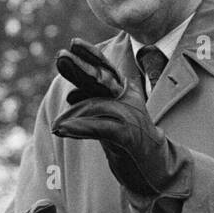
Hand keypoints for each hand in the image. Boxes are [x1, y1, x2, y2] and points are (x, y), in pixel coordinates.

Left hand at [51, 42, 185, 210]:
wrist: (157, 168)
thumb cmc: (129, 142)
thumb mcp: (109, 119)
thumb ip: (92, 104)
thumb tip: (71, 95)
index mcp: (123, 92)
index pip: (105, 69)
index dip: (90, 55)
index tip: (73, 43)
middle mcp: (127, 99)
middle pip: (101, 79)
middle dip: (80, 68)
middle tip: (61, 57)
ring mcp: (129, 116)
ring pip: (96, 105)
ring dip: (73, 115)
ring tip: (56, 126)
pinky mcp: (128, 135)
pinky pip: (100, 128)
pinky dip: (80, 128)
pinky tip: (62, 129)